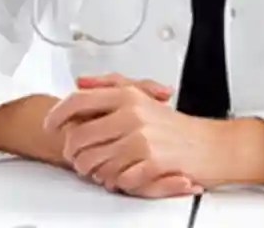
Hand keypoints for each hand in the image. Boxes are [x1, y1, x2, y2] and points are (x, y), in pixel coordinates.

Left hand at [44, 80, 218, 197]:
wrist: (213, 147)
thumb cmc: (178, 127)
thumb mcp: (143, 97)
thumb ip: (110, 85)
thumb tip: (80, 82)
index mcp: (127, 96)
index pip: (78, 101)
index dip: (58, 114)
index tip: (50, 125)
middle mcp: (131, 114)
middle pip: (79, 136)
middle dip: (73, 153)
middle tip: (76, 159)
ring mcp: (141, 138)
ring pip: (94, 161)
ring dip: (92, 170)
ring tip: (99, 170)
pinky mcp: (151, 161)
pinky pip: (116, 178)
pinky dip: (115, 182)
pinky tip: (119, 177)